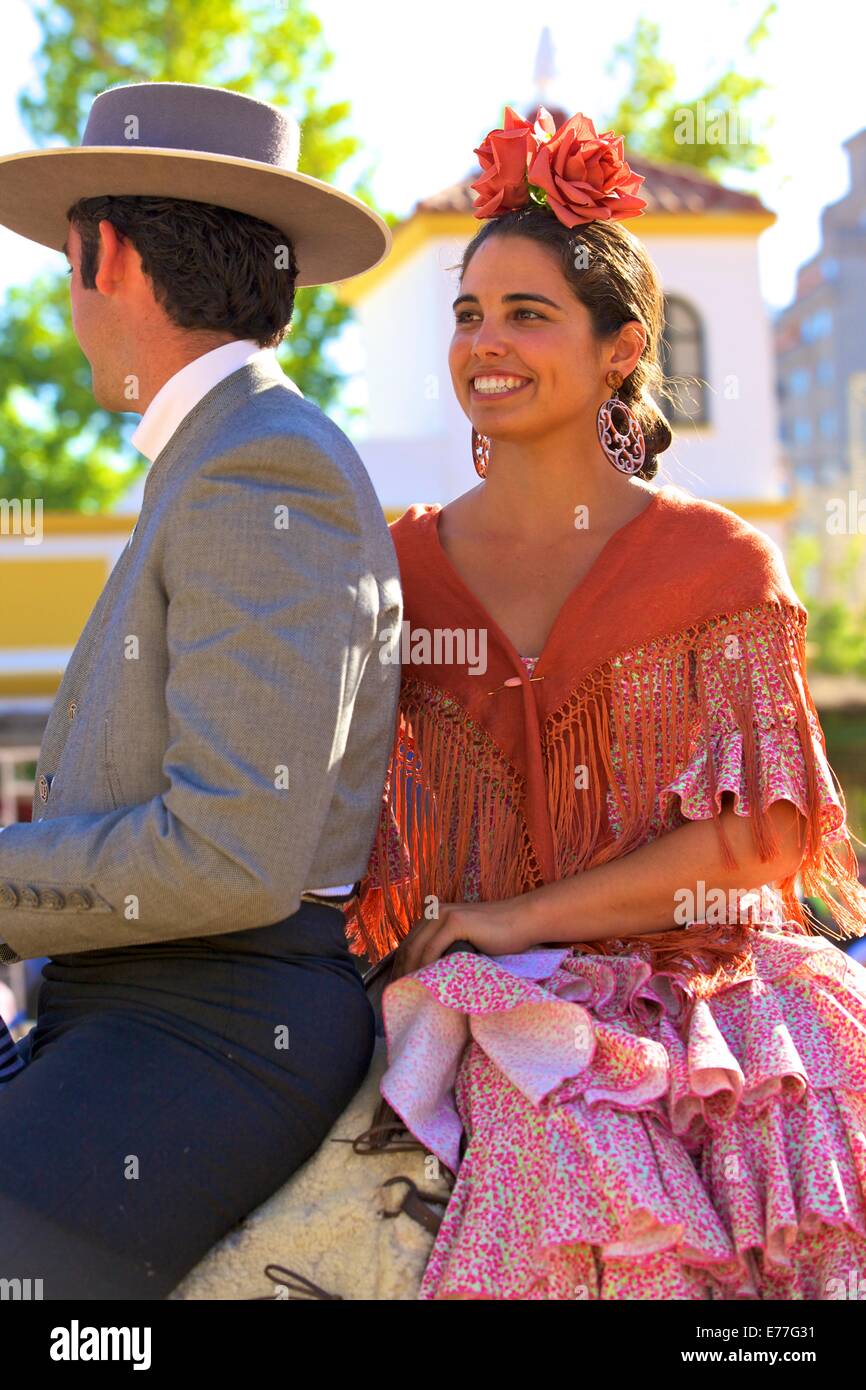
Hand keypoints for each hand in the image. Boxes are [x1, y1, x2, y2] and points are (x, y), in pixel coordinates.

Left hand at [388, 899, 537, 980]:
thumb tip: (431, 977)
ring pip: (417, 949)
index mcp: (435, 915)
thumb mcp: (466, 941)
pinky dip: (426, 968)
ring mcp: (444, 915)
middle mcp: (435, 912)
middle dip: (401, 973)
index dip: (400, 967)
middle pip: (408, 947)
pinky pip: (432, 949)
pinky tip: (425, 984)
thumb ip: (447, 950)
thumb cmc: (500, 936)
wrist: (523, 921)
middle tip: (399, 997)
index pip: (409, 944)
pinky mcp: (455, 922)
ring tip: (409, 995)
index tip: (399, 989)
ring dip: (410, 973)